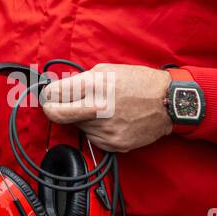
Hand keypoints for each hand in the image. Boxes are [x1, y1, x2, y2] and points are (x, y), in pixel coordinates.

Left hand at [40, 63, 172, 152]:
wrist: (169, 103)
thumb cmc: (138, 82)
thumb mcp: (107, 71)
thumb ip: (80, 81)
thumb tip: (59, 89)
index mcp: (93, 86)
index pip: (53, 94)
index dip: (47, 95)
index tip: (48, 95)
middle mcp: (97, 109)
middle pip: (57, 115)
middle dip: (51, 109)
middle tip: (53, 105)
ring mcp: (105, 129)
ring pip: (76, 126)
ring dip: (80, 119)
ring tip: (99, 109)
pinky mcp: (114, 144)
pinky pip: (92, 138)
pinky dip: (95, 130)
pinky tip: (109, 120)